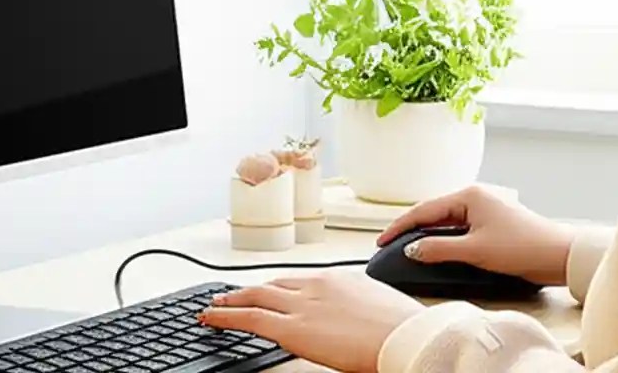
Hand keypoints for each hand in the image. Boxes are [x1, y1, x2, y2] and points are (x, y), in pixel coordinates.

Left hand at [197, 270, 421, 372]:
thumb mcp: (380, 308)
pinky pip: (250, 319)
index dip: (277, 287)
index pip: (297, 281)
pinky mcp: (292, 328)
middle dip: (251, 291)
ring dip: (232, 300)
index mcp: (338, 279)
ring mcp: (301, 304)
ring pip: (255, 297)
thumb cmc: (403, 328)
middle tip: (232, 294)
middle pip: (273, 285)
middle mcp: (315, 285)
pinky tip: (212, 317)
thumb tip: (359, 319)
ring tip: (216, 304)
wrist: (405, 337)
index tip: (268, 291)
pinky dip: (226, 316)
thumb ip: (359, 309)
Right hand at [377, 184, 574, 285]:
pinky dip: (443, 239)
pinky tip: (435, 250)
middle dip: (410, 229)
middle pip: (433, 213)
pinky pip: (459, 230)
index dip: (400, 227)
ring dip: (427, 235)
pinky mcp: (492, 225)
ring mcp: (484, 211)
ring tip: (407, 248)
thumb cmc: (523, 247)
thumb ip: (439, 249)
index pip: (424, 210)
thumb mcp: (475, 250)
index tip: (382, 241)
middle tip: (390, 245)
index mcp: (469, 195)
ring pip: (446, 222)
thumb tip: (412, 250)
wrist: (560, 256)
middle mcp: (475, 198)